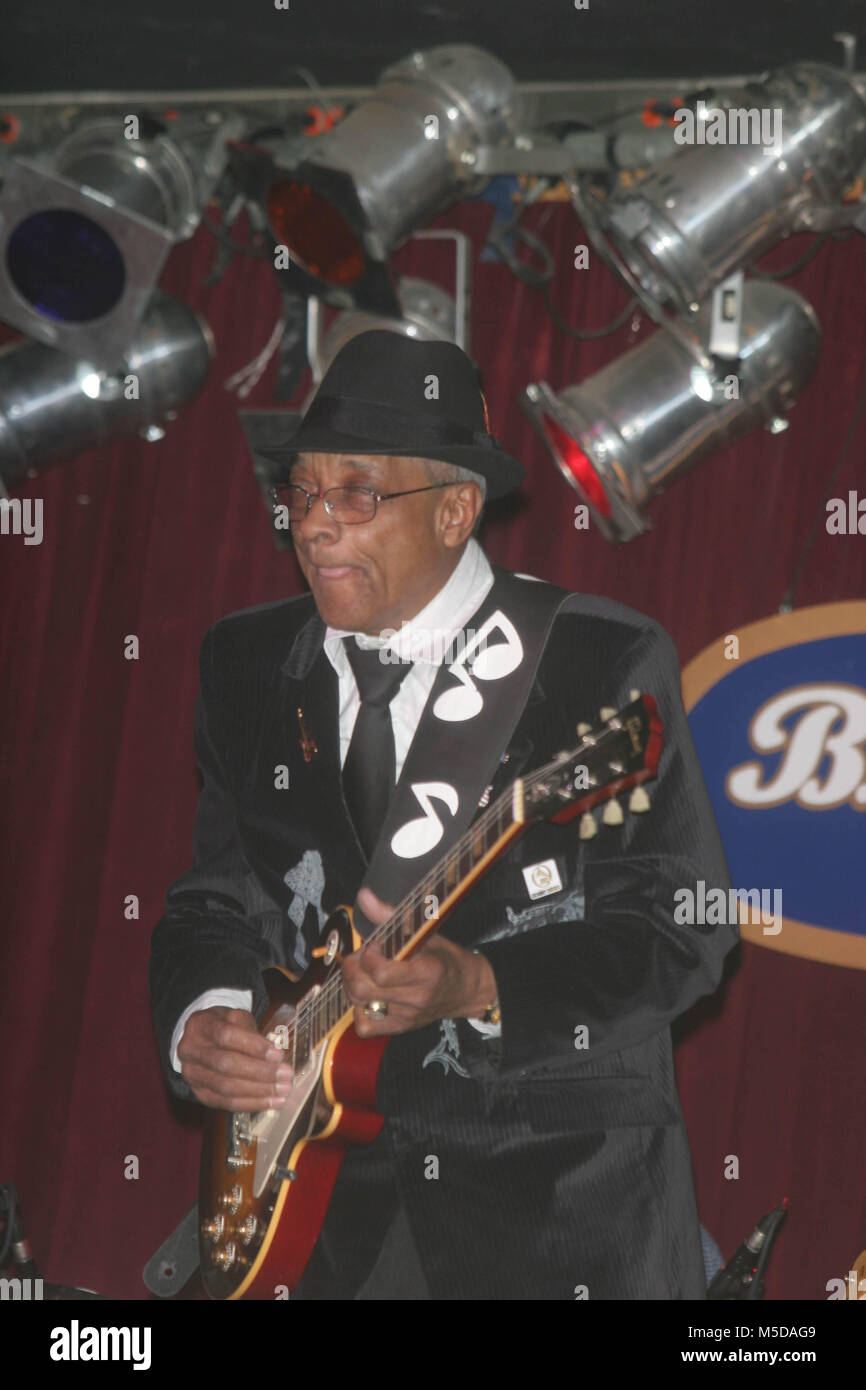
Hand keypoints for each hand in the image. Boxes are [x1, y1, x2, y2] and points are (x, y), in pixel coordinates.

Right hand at [177, 1006, 292, 1110]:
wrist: (199, 1039)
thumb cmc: (224, 1026)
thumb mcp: (236, 1018)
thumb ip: (252, 1032)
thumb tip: (276, 1052)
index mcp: (202, 1025)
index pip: (227, 1035)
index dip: (254, 1046)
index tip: (278, 1054)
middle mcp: (192, 1050)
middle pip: (226, 1064)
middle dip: (260, 1072)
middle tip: (286, 1075)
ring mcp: (192, 1074)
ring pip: (226, 1087)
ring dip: (259, 1091)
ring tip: (282, 1091)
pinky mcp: (199, 1093)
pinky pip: (225, 1103)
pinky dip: (250, 1104)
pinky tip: (270, 1102)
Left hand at [342, 887, 498, 1037]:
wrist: (466, 989)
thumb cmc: (445, 958)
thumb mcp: (424, 932)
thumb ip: (390, 915)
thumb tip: (364, 897)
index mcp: (426, 972)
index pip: (380, 972)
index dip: (367, 956)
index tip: (373, 945)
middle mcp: (415, 997)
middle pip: (362, 990)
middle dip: (352, 969)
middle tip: (361, 957)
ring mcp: (407, 1016)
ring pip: (359, 1005)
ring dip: (353, 985)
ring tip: (363, 973)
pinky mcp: (400, 1027)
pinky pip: (365, 1027)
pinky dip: (358, 1010)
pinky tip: (367, 996)